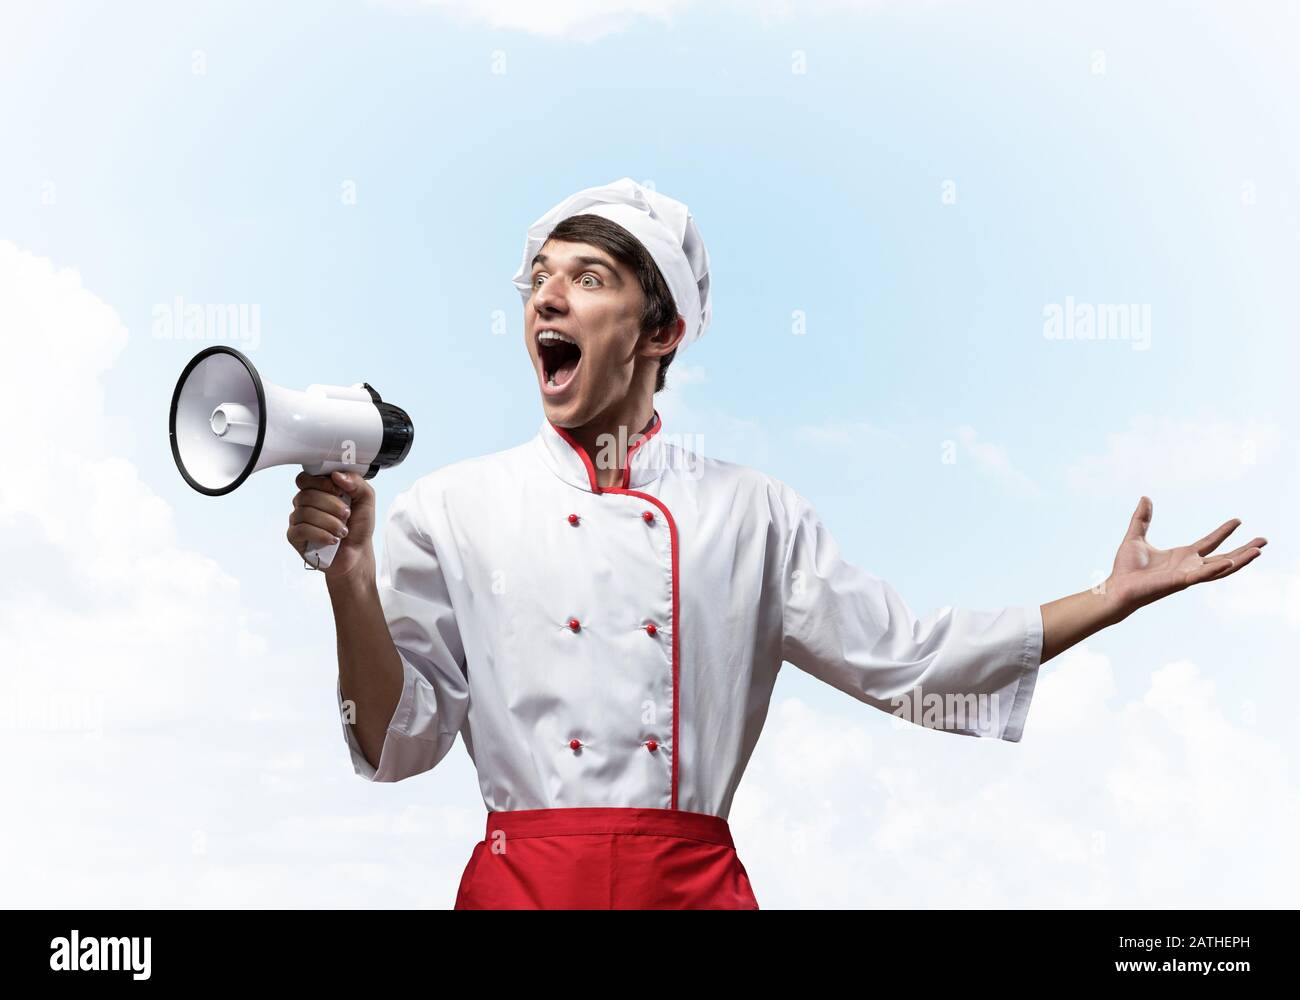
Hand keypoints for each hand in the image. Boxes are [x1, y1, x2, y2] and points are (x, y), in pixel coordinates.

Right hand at [286, 470, 376, 579]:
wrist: (357, 552)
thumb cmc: (358, 526)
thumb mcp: (366, 500)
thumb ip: (356, 482)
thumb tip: (337, 475)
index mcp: (317, 491)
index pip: (305, 478)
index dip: (321, 483)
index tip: (339, 491)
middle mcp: (304, 504)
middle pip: (306, 495)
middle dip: (332, 505)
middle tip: (347, 514)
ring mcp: (297, 520)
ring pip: (305, 513)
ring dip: (330, 523)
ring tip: (343, 531)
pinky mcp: (295, 537)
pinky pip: (301, 530)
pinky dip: (321, 534)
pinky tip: (333, 539)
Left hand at [1104, 496, 1265, 620]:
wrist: (1117, 587)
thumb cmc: (1126, 568)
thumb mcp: (1135, 537)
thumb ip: (1142, 519)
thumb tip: (1145, 498)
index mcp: (1182, 556)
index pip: (1209, 543)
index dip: (1224, 532)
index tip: (1238, 520)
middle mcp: (1189, 566)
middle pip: (1224, 557)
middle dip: (1244, 550)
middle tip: (1264, 541)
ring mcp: (1187, 575)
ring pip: (1221, 568)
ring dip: (1240, 561)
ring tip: (1258, 551)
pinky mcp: (1180, 582)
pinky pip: (1202, 576)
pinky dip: (1217, 570)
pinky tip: (1231, 562)